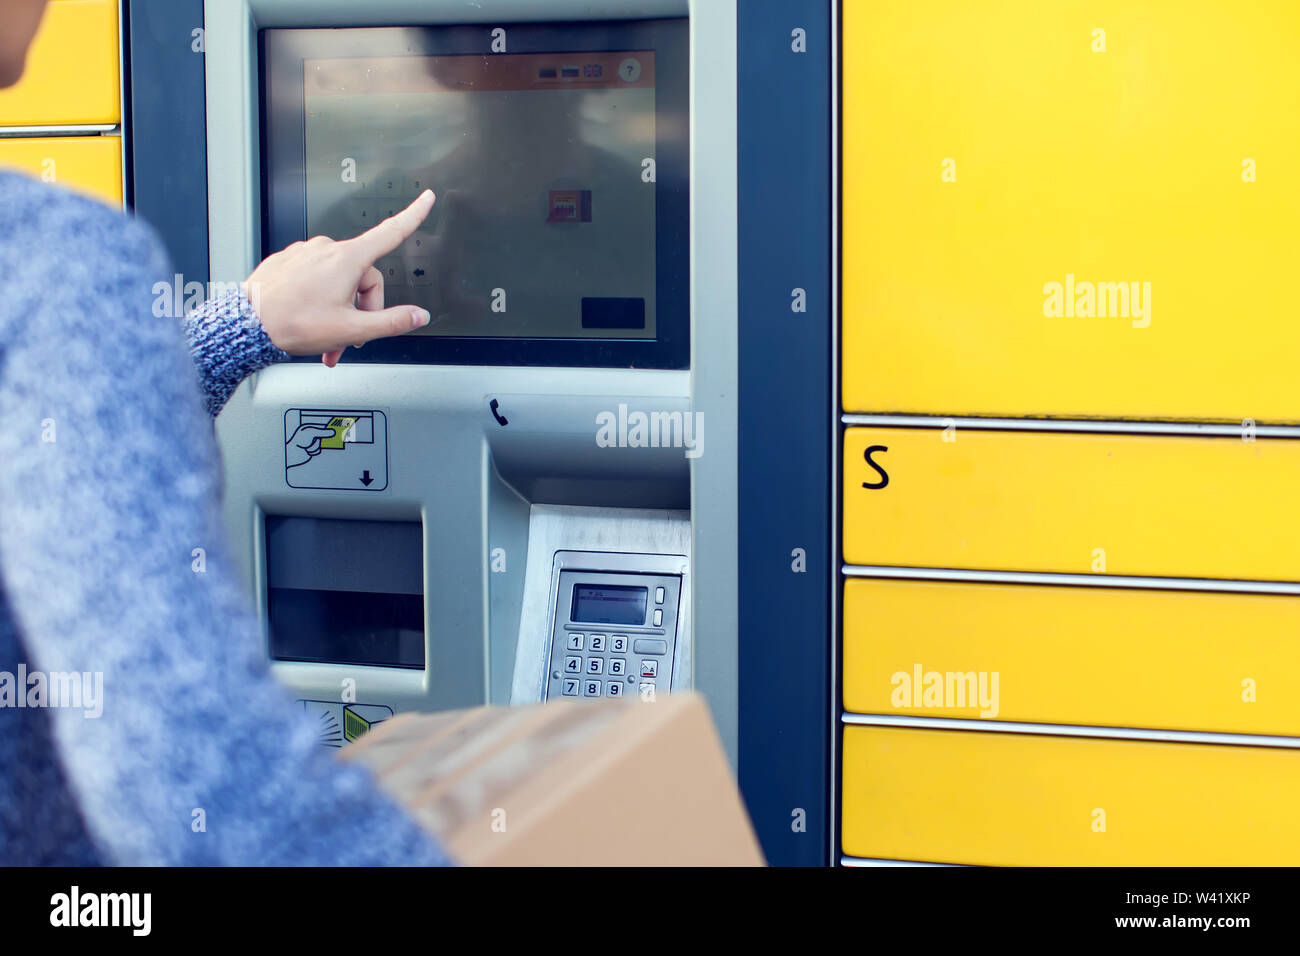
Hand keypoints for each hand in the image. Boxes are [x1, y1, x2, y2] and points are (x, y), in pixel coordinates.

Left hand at [243, 191, 435, 366]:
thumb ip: (391, 322)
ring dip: (340, 310)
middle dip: (363, 309)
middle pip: (364, 277)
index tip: (426, 198)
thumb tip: (418, 315)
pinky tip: (310, 320)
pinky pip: (316, 279)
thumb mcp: (351, 329)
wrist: (248, 324)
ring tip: (327, 338)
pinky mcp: (289, 261)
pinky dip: (319, 302)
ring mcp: (306, 253)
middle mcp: (327, 249)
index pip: (391, 233)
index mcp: (347, 260)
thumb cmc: (293, 323)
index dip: (414, 215)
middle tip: (351, 338)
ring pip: (339, 281)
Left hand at [284, 424, 336, 467]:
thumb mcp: (311, 433)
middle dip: (325, 438)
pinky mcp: (312, 449)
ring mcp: (311, 442)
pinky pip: (318, 450)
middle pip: (324, 436)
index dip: (330, 428)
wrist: (292, 453)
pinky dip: (314, 451)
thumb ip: (323, 432)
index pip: (323, 427)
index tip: (338, 428)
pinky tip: (307, 450)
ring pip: (321, 444)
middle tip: (333, 437)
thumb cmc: (298, 441)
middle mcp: (310, 435)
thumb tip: (332, 432)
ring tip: (308, 446)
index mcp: (309, 428)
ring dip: (315, 446)